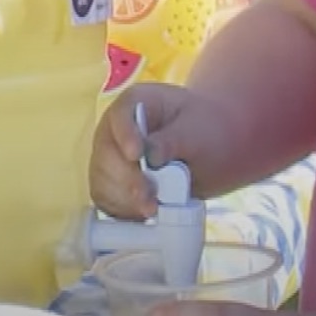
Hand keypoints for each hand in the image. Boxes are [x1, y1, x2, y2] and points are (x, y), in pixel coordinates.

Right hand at [88, 82, 228, 218]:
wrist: (213, 148)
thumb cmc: (205, 129)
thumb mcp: (198, 129)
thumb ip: (174, 140)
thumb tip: (151, 157)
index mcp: (136, 103)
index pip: (121, 115)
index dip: (125, 135)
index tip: (136, 155)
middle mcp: (116, 129)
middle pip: (106, 153)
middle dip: (126, 178)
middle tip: (149, 196)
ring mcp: (112, 158)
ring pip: (102, 181)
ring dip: (125, 199)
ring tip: (153, 207)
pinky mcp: (114, 185)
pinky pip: (108, 201)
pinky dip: (124, 211)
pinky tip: (146, 212)